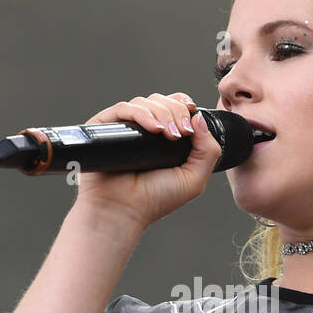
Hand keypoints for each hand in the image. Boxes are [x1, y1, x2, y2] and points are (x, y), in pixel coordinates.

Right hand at [76, 92, 221, 231]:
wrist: (123, 211)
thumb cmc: (155, 200)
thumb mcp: (194, 178)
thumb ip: (208, 150)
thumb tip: (199, 117)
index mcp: (163, 139)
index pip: (174, 106)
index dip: (184, 105)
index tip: (191, 120)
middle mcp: (143, 131)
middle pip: (162, 100)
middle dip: (176, 111)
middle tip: (181, 132)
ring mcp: (124, 129)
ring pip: (144, 102)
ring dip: (162, 112)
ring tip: (168, 134)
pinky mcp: (104, 128)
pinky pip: (123, 109)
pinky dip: (141, 113)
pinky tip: (153, 129)